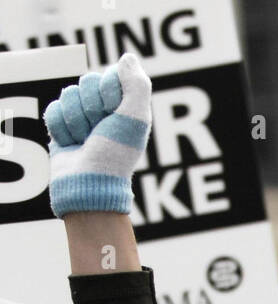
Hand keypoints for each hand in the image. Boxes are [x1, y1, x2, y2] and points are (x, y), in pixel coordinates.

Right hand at [44, 53, 151, 218]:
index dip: (108, 93)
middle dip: (91, 108)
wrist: (88, 185)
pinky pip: (53, 109)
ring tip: (85, 141)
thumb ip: (137, 85)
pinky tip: (72, 144)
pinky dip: (61, 128)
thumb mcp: (135, 120)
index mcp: (126, 107)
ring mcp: (83, 118)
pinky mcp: (63, 127)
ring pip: (68, 95)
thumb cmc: (115, 156)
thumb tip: (128, 57)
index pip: (109, 75)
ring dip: (76, 121)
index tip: (113, 114)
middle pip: (87, 82)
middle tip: (98, 132)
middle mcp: (105, 111)